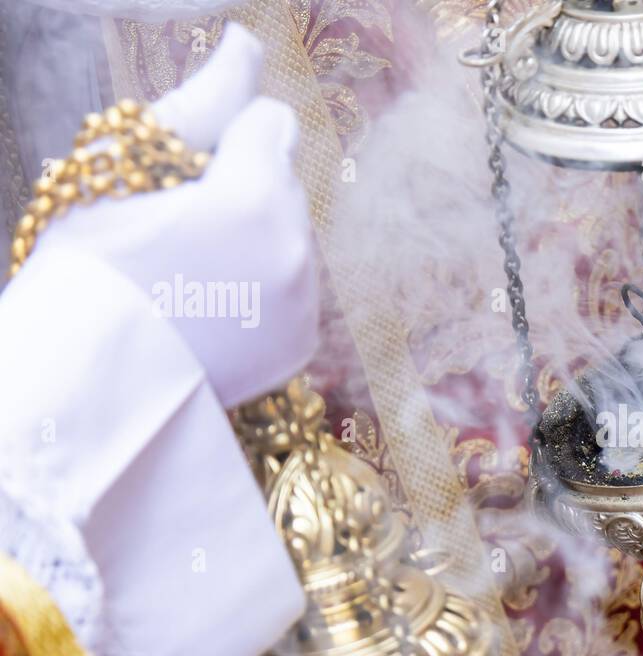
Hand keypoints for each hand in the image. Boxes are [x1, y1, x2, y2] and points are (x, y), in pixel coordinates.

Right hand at [32, 23, 317, 406]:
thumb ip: (202, 104)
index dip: (225, 139)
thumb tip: (247, 44)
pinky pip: (295, 287)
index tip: (182, 175)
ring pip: (292, 234)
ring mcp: (305, 304)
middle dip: (243, 188)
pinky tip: (212, 302)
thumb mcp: (125, 169)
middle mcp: (296, 251)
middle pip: (285, 181)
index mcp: (254, 198)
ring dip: (256, 236)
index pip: (272, 123)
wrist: (93, 378)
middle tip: (177, 228)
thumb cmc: (91, 264)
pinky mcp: (303, 342)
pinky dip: (264, 286)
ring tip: (192, 270)